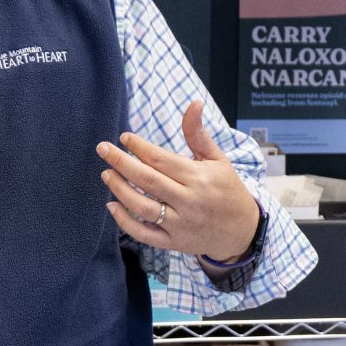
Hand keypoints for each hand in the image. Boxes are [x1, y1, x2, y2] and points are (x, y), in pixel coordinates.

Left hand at [97, 102, 260, 262]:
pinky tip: (112, 205)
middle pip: (148, 180)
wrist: (242, 232)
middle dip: (121, 163)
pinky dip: (124, 221)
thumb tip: (194, 103)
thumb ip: (198, 134)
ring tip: (106, 174)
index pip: (161, 160)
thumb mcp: (218, 160)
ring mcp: (180, 224)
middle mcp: (189, 201)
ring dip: (120, 189)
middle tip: (103, 149)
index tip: (124, 137)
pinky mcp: (173, 242)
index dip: (139, 147)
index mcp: (199, 178)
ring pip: (142, 207)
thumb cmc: (227, 190)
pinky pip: (144, 233)